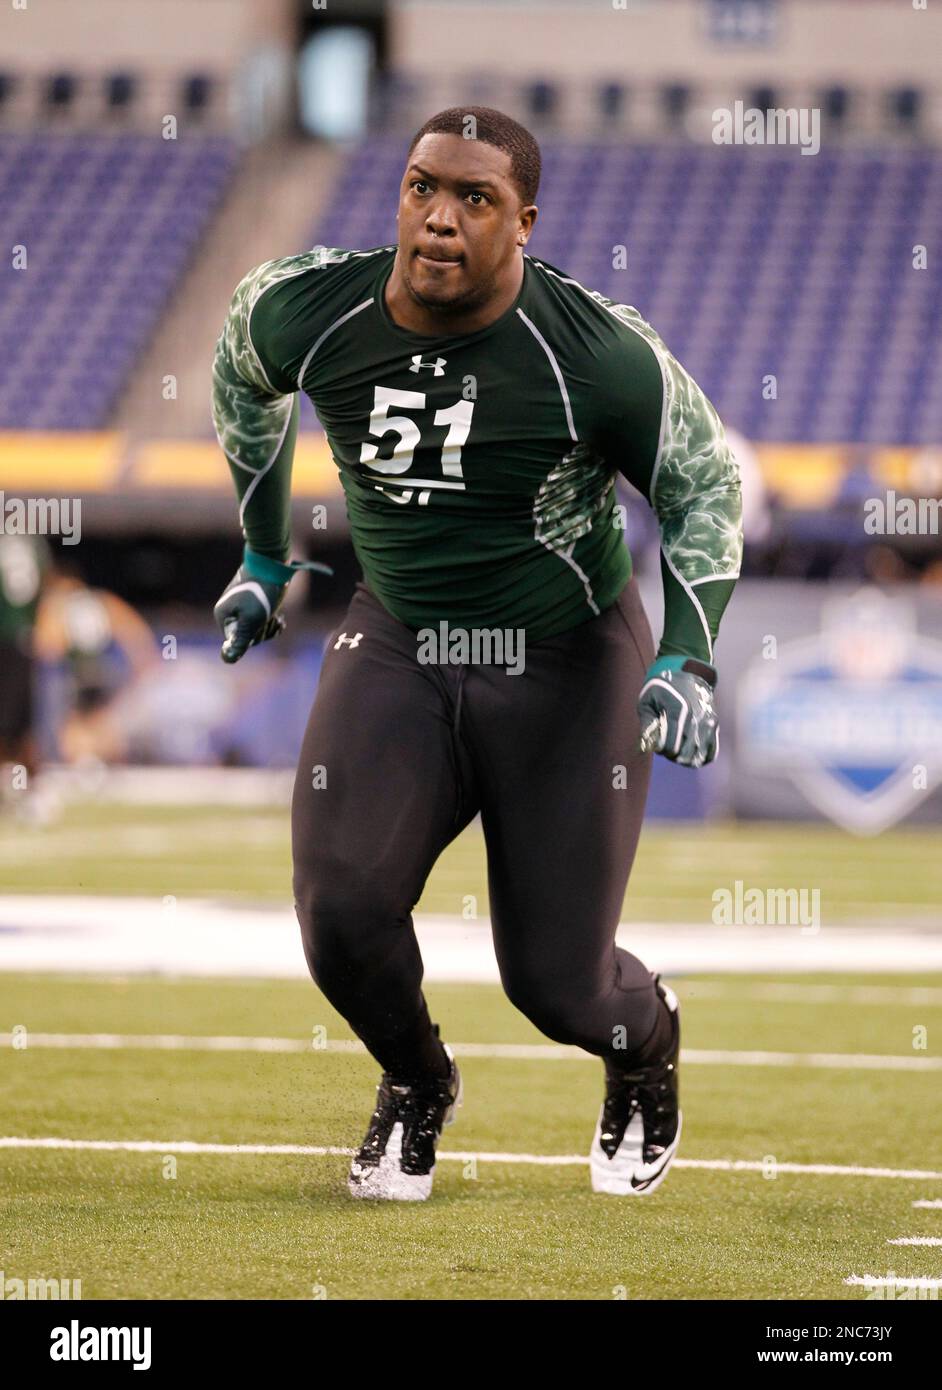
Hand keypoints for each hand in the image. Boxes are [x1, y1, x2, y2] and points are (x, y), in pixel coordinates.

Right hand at [213, 546, 332, 663]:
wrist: (271, 562)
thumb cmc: (261, 591)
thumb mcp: (253, 620)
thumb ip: (241, 640)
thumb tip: (227, 660)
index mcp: (222, 616)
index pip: (237, 641)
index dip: (254, 638)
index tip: (265, 625)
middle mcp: (227, 612)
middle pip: (246, 635)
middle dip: (262, 632)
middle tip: (274, 619)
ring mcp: (239, 607)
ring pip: (254, 628)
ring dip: (268, 627)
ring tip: (279, 619)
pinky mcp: (251, 602)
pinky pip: (259, 619)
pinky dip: (270, 621)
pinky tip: (280, 619)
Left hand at [637, 655, 718, 767]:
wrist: (688, 671)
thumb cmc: (662, 687)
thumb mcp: (648, 701)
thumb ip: (647, 724)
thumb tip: (645, 747)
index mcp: (678, 711)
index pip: (670, 746)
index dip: (661, 750)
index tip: (656, 743)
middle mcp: (696, 718)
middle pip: (685, 754)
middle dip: (672, 755)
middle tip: (666, 747)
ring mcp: (708, 722)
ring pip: (699, 757)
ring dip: (686, 759)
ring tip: (677, 750)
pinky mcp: (714, 725)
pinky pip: (711, 752)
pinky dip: (700, 758)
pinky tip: (690, 754)